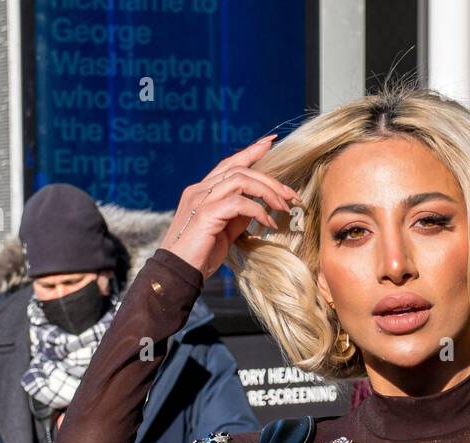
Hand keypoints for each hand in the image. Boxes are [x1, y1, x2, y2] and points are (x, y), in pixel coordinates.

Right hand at [159, 136, 302, 278]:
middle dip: (269, 179)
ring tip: (283, 208)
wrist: (178, 273)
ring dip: (267, 192)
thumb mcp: (224, 231)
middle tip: (291, 195)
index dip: (251, 151)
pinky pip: (238, 203)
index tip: (270, 142)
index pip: (229, 164)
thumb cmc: (201, 255)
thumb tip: (259, 206)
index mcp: (203, 191)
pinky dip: (258, 211)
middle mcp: (200, 189)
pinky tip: (269, 224)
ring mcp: (200, 199)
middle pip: (239, 169)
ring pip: (240, 179)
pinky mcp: (205, 214)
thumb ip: (238, 215)